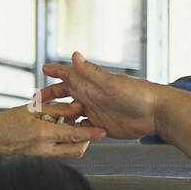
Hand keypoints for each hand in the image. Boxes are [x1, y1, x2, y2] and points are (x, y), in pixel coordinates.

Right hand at [0, 100, 105, 157]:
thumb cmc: (4, 122)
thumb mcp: (29, 109)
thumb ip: (54, 109)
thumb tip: (76, 108)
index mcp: (42, 134)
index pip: (74, 135)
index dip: (91, 133)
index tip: (103, 131)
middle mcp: (44, 149)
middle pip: (76, 149)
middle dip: (86, 141)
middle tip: (87, 127)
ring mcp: (41, 155)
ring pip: (69, 152)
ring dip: (75, 142)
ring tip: (71, 126)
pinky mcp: (38, 157)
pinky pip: (58, 152)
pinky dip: (63, 143)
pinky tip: (57, 131)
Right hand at [39, 51, 158, 139]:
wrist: (156, 114)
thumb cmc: (137, 94)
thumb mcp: (110, 83)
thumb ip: (90, 72)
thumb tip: (74, 55)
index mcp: (90, 84)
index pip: (68, 75)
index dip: (55, 72)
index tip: (43, 69)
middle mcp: (90, 96)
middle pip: (64, 95)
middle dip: (49, 98)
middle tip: (34, 103)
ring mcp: (94, 111)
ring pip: (69, 113)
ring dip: (57, 116)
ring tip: (43, 122)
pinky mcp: (99, 126)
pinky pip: (80, 128)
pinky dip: (71, 130)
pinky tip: (62, 134)